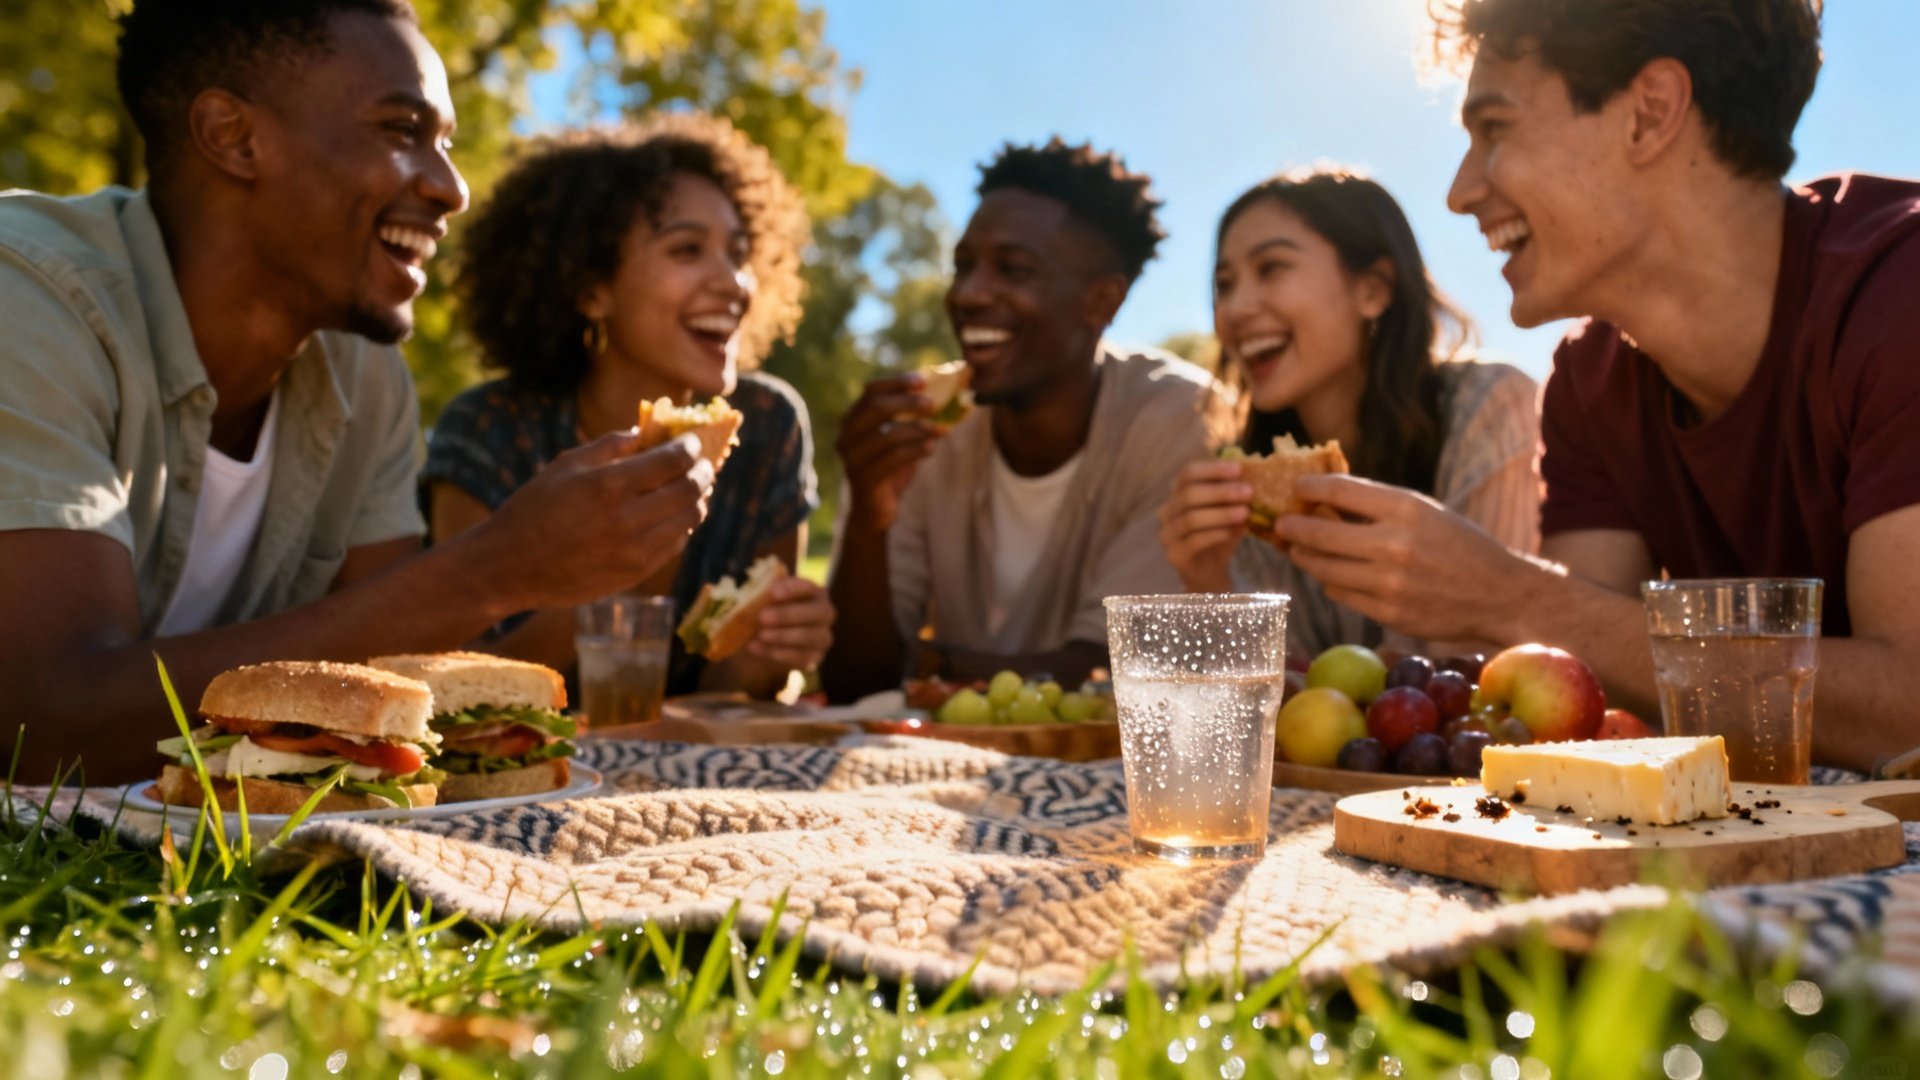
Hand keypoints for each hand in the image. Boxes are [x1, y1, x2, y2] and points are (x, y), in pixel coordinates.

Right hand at [472, 431, 713, 610]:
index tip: (692, 441)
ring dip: (698, 500)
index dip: (690, 447)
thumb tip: (644, 432)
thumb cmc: (534, 509)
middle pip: (690, 490)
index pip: (672, 460)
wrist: (511, 567)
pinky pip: (675, 545)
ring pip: (690, 520)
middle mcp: (628, 519)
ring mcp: (635, 550)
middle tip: (703, 464)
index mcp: (609, 485)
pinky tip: (674, 516)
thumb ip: (610, 446)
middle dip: (703, 472)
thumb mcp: (566, 465)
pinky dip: (682, 526)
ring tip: (693, 489)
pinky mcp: (636, 573)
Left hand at [745, 576, 835, 669]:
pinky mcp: (815, 657)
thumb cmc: (769, 610)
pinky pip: (803, 657)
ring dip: (784, 635)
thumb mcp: (766, 598)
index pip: (810, 587)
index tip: (774, 592)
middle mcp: (824, 613)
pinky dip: (779, 653)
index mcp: (814, 592)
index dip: (794, 589)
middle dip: (789, 614)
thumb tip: (757, 583)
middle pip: (818, 612)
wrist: (766, 639)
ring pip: (811, 636)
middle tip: (763, 616)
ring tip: (761, 635)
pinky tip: (758, 647)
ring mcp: (823, 637)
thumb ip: (765, 590)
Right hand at [837, 373, 940, 532]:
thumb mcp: (900, 438)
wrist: (875, 511)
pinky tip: (932, 448)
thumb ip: (912, 417)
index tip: (923, 380)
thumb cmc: (890, 468)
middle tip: (934, 404)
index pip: (871, 391)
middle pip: (876, 408)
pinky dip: (916, 451)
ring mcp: (853, 459)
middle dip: (907, 403)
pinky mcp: (864, 479)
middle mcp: (846, 436)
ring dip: (917, 429)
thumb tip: (946, 395)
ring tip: (940, 429)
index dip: (896, 382)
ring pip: (887, 434)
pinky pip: (893, 459)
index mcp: (852, 420)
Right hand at [1157, 459, 1249, 591]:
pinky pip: (1194, 541)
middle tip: (1248, 491)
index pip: (1188, 474)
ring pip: (1191, 518)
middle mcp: (1167, 512)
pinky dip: (1215, 534)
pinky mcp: (1174, 555)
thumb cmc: (1220, 537)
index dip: (1213, 470)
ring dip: (1221, 514)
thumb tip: (1249, 481)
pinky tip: (1232, 532)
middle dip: (1221, 492)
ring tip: (1245, 513)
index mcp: (1178, 495)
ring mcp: (1167, 534)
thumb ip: (1235, 499)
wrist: (1210, 573)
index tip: (1239, 469)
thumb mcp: (1230, 513)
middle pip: (1189, 494)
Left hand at [1273, 473, 1531, 642]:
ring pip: (1324, 568)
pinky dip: (1331, 582)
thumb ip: (1380, 506)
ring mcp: (1388, 582)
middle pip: (1320, 533)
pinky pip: (1341, 594)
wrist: (1499, 595)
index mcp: (1406, 509)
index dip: (1310, 487)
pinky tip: (1330, 575)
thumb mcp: (1426, 512)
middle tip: (1281, 524)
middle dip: (1293, 527)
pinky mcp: (1387, 613)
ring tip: (1298, 549)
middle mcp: (1394, 544)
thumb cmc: (1462, 546)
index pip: (1340, 491)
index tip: (1296, 487)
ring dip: (1305, 557)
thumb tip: (1327, 497)